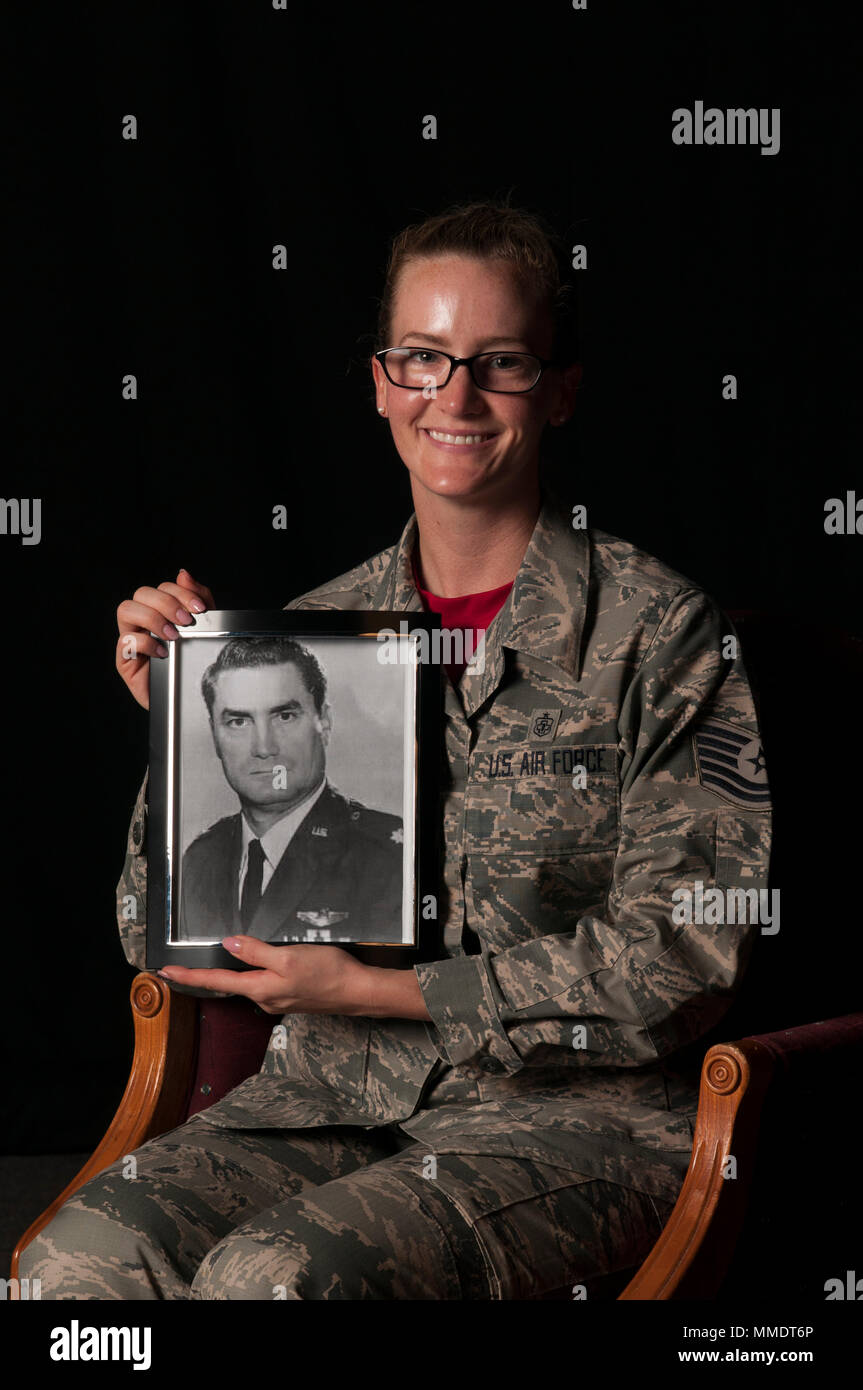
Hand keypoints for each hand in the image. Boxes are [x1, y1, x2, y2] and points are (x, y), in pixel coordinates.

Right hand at [115, 568, 214, 709]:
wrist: (188, 701)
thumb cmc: (191, 664)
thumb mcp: (204, 629)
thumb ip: (198, 600)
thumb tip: (184, 574)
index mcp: (160, 610)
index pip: (163, 587)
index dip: (181, 591)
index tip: (201, 608)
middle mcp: (142, 621)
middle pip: (142, 593)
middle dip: (167, 602)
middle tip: (187, 621)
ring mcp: (131, 639)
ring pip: (126, 609)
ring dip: (153, 618)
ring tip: (174, 636)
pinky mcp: (125, 661)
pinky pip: (125, 642)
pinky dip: (146, 643)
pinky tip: (164, 653)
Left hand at [157, 935, 430, 1019]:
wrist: (358, 992)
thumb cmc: (327, 973)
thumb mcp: (288, 957)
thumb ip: (257, 952)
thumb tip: (228, 945)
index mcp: (260, 988)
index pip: (216, 982)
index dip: (188, 977)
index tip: (163, 973)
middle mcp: (265, 997)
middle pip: (228, 985)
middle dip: (204, 977)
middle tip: (178, 969)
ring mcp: (279, 998)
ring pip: (247, 983)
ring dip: (229, 974)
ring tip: (211, 964)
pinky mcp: (292, 994)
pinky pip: (264, 982)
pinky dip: (253, 973)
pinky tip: (255, 964)